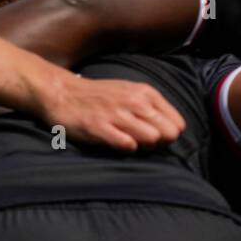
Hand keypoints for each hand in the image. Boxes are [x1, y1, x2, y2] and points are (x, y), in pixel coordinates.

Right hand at [33, 67, 186, 151]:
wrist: (63, 93)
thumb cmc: (101, 96)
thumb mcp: (131, 92)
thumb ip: (152, 108)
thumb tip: (172, 132)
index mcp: (146, 93)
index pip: (177, 124)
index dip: (168, 134)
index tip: (154, 135)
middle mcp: (135, 101)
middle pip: (168, 133)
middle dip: (160, 143)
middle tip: (142, 142)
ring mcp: (117, 114)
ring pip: (152, 139)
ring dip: (143, 147)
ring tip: (128, 141)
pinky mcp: (99, 127)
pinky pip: (126, 144)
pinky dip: (126, 147)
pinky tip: (116, 142)